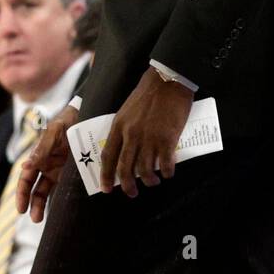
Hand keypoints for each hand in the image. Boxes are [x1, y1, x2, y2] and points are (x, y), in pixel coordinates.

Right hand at [16, 104, 78, 222]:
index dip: (22, 193)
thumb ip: (41, 149)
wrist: (87, 115)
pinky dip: (61, 200)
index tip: (21, 208)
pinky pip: (64, 189)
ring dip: (42, 205)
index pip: (26, 178)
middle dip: (31, 203)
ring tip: (39, 219)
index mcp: (38, 156)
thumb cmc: (66, 120)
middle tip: (32, 218)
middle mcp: (46, 165)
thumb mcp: (53, 132)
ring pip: (46, 191)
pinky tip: (61, 211)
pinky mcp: (72, 174)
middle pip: (34, 188)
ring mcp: (59, 170)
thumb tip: (25, 166)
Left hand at [100, 69, 192, 197]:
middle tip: (132, 193)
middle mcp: (131, 134)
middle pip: (125, 168)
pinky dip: (166, 172)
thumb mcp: (127, 110)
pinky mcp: (167, 139)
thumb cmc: (148, 94)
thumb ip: (125, 129)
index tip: (105, 189)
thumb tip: (127, 150)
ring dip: (149, 180)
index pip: (108, 156)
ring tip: (153, 182)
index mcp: (119, 126)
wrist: (167, 80)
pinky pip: (164, 164)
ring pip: (145, 170)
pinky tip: (168, 173)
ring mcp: (149, 138)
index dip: (105, 175)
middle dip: (127, 185)